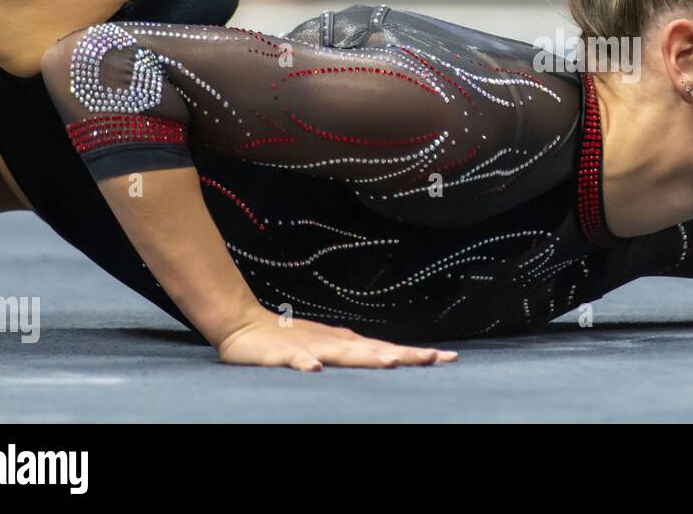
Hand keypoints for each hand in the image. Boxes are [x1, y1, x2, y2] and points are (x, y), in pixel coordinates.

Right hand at [215, 308, 458, 370]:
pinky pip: (295, 359)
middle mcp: (336, 343)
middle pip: (376, 350)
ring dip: (367, 357)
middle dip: (406, 355)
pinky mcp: (282, 353)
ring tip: (391, 361)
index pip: (389, 349)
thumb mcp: (331, 348)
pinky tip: (315, 369)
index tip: (449, 358)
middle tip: (435, 359)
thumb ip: (358, 355)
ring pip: (344, 353)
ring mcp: (311, 346)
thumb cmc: (292, 340)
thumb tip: (395, 359)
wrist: (244, 324)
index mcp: (348, 344)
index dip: (419, 355)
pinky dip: (306, 363)